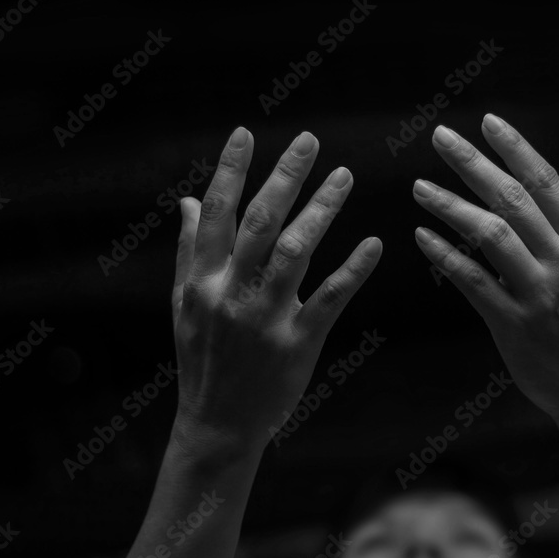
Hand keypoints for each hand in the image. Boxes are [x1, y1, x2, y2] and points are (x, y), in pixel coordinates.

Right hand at [171, 127, 381, 453]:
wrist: (218, 425)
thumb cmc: (202, 358)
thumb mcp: (184, 304)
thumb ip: (190, 250)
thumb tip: (187, 200)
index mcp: (202, 281)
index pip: (216, 213)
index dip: (231, 170)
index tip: (247, 132)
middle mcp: (231, 294)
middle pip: (261, 223)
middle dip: (285, 177)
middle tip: (310, 141)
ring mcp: (265, 319)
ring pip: (297, 253)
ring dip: (322, 210)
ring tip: (345, 176)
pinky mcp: (298, 344)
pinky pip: (330, 300)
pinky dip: (353, 270)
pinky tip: (374, 243)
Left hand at [412, 115, 558, 421]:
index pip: (546, 183)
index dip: (515, 149)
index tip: (486, 121)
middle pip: (513, 201)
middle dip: (473, 164)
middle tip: (439, 137)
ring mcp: (539, 294)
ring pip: (490, 236)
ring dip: (451, 206)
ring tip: (418, 187)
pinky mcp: (513, 324)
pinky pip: (473, 282)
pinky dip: (446, 256)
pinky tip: (421, 236)